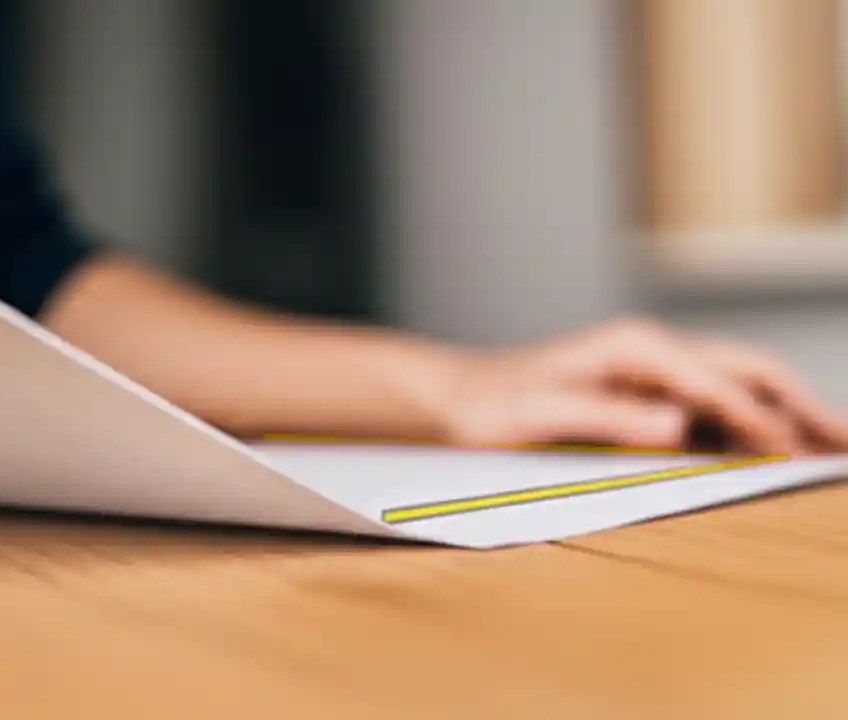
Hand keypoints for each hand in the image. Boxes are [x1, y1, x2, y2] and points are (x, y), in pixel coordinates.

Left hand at [432, 317, 847, 454]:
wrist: (453, 396)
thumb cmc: (490, 404)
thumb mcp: (542, 413)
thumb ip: (609, 416)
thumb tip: (676, 423)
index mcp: (633, 348)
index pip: (718, 383)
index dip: (763, 420)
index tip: (799, 455)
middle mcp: (650, 350)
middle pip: (748, 371)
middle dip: (801, 405)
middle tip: (846, 445)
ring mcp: (648, 370)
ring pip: (737, 386)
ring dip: (785, 413)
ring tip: (830, 447)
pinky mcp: (639, 393)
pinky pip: (709, 406)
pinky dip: (749, 424)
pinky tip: (772, 448)